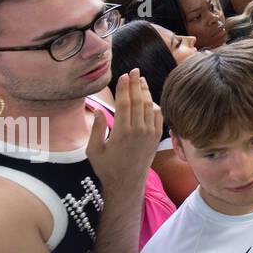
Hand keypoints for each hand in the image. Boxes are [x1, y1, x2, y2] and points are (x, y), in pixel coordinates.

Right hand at [86, 70, 161, 199]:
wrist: (127, 182)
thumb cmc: (106, 167)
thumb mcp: (94, 150)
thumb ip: (97, 128)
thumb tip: (98, 110)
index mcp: (122, 132)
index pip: (124, 103)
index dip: (124, 87)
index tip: (124, 75)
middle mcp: (138, 130)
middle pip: (138, 100)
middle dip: (136, 83)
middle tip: (134, 71)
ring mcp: (150, 133)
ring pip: (149, 106)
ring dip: (145, 91)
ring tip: (141, 80)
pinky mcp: (157, 136)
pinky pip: (158, 115)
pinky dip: (154, 104)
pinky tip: (148, 98)